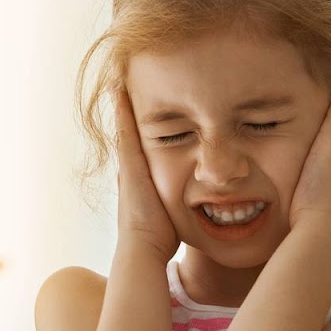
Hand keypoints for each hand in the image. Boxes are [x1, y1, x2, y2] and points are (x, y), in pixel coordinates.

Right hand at [115, 89, 179, 261]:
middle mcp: (130, 170)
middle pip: (129, 134)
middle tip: (123, 86)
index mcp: (139, 181)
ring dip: (122, 107)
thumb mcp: (175, 217)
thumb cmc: (162, 238)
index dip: (140, 129)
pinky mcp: (129, 164)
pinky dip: (121, 111)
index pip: (140, 148)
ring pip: (126, 129)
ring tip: (119, 82)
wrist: (143, 248)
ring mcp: (128, 166)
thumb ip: (185, 208)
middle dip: (127, 112)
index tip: (140, 109)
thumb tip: (211, 207)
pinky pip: (125, 131)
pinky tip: (120, 90)